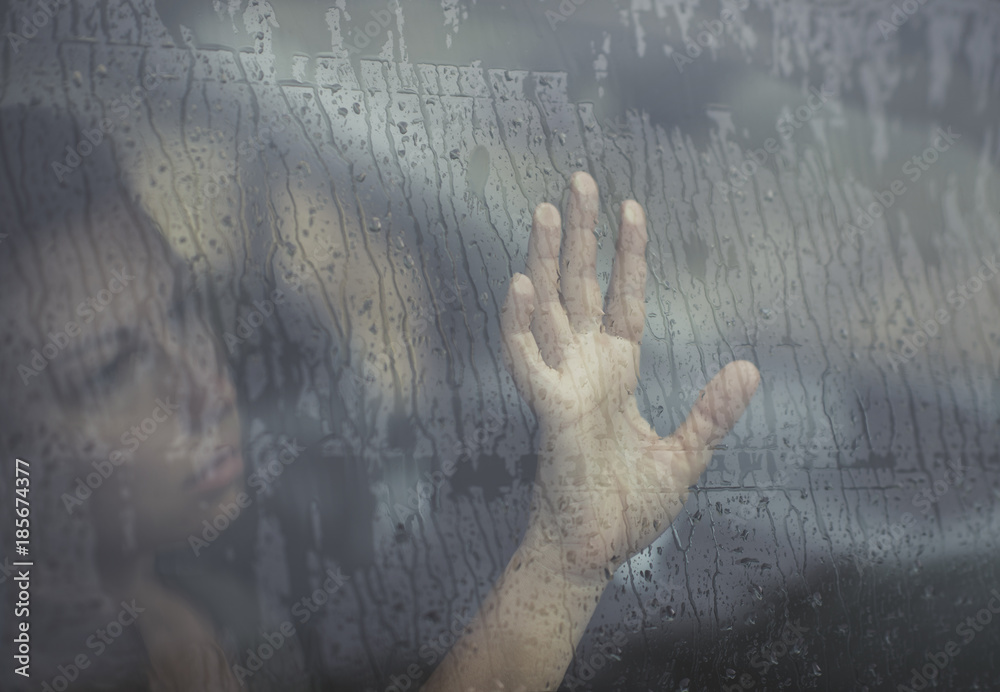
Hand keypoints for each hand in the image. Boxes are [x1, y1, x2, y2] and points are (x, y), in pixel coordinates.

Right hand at [502, 172, 759, 585]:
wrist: (595, 552)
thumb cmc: (628, 508)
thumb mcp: (684, 456)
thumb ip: (711, 412)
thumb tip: (751, 367)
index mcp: (616, 372)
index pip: (623, 299)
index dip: (627, 255)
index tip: (631, 208)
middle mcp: (585, 368)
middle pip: (579, 286)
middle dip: (579, 234)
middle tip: (579, 180)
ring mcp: (564, 385)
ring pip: (549, 309)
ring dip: (545, 259)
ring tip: (546, 209)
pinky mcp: (550, 411)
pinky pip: (529, 360)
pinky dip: (520, 324)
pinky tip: (520, 282)